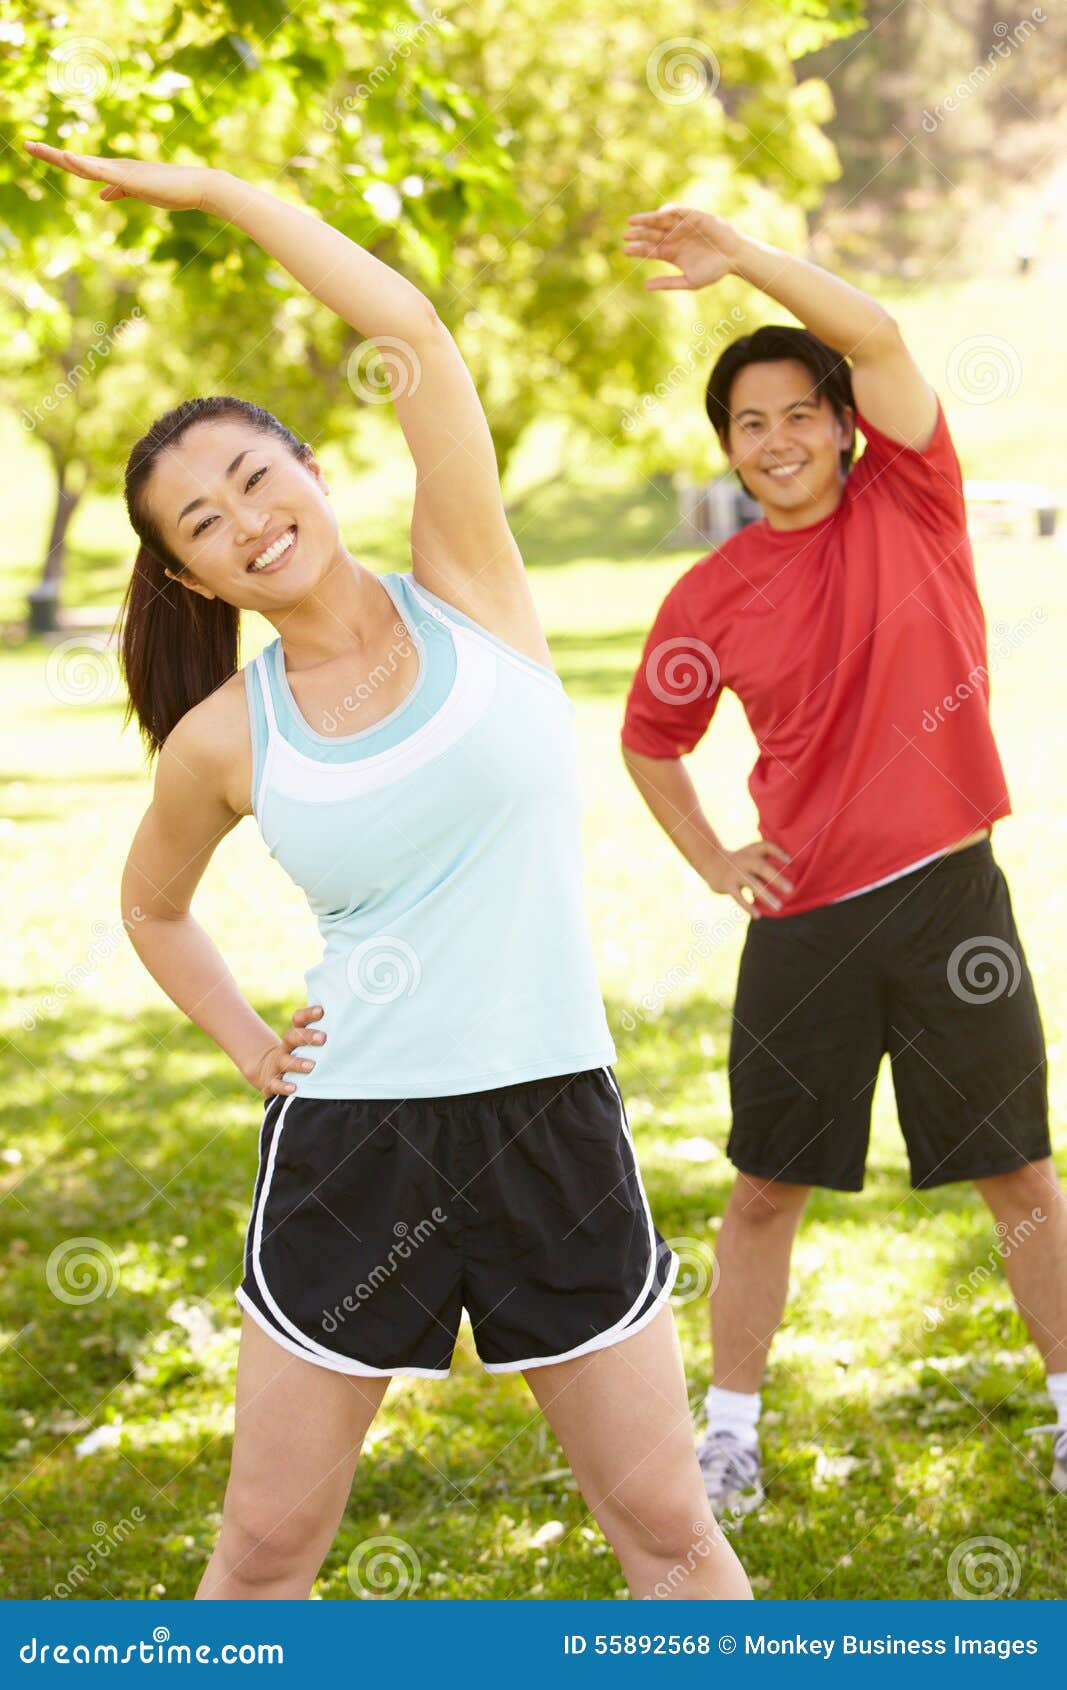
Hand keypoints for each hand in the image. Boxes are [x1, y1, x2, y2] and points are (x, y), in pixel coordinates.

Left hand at [23, 139, 221, 213]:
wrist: (196, 186)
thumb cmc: (172, 190)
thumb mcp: (139, 192)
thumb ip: (119, 191)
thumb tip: (102, 195)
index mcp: (116, 172)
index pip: (82, 165)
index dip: (60, 159)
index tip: (39, 151)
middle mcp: (115, 167)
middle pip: (76, 160)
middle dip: (50, 154)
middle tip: (26, 145)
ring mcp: (121, 171)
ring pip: (84, 163)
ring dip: (60, 157)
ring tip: (37, 148)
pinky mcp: (130, 178)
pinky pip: (103, 172)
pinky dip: (84, 165)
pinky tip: (69, 159)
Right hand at [245, 1005, 326, 1098]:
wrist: (269, 1070)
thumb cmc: (300, 1055)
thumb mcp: (309, 1044)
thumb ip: (325, 1036)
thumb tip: (356, 1027)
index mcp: (296, 1035)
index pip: (299, 1019)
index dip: (308, 1014)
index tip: (321, 1011)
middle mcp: (286, 1046)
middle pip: (292, 1036)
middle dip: (307, 1036)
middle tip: (323, 1038)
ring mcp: (278, 1063)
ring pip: (285, 1060)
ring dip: (298, 1063)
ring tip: (311, 1066)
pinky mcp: (271, 1081)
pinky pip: (275, 1083)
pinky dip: (284, 1086)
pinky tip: (294, 1088)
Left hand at [623, 204, 743, 290]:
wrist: (734, 258)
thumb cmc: (713, 271)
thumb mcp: (689, 281)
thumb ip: (668, 283)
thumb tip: (646, 286)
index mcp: (671, 253)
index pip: (650, 250)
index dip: (638, 249)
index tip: (625, 251)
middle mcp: (674, 238)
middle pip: (652, 234)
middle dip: (639, 234)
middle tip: (625, 235)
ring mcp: (683, 227)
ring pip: (661, 221)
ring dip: (648, 220)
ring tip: (634, 221)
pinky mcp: (694, 217)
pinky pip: (679, 211)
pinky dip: (669, 211)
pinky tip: (658, 214)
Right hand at [704, 840, 793, 917]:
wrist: (711, 862)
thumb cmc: (740, 861)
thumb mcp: (752, 855)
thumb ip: (768, 863)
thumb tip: (790, 877)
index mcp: (752, 851)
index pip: (767, 847)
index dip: (779, 853)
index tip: (790, 862)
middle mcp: (744, 859)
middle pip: (761, 867)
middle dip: (776, 879)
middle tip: (791, 890)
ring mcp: (735, 872)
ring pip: (752, 884)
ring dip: (766, 896)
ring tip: (779, 907)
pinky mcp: (727, 884)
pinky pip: (739, 897)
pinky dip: (748, 906)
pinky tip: (758, 915)